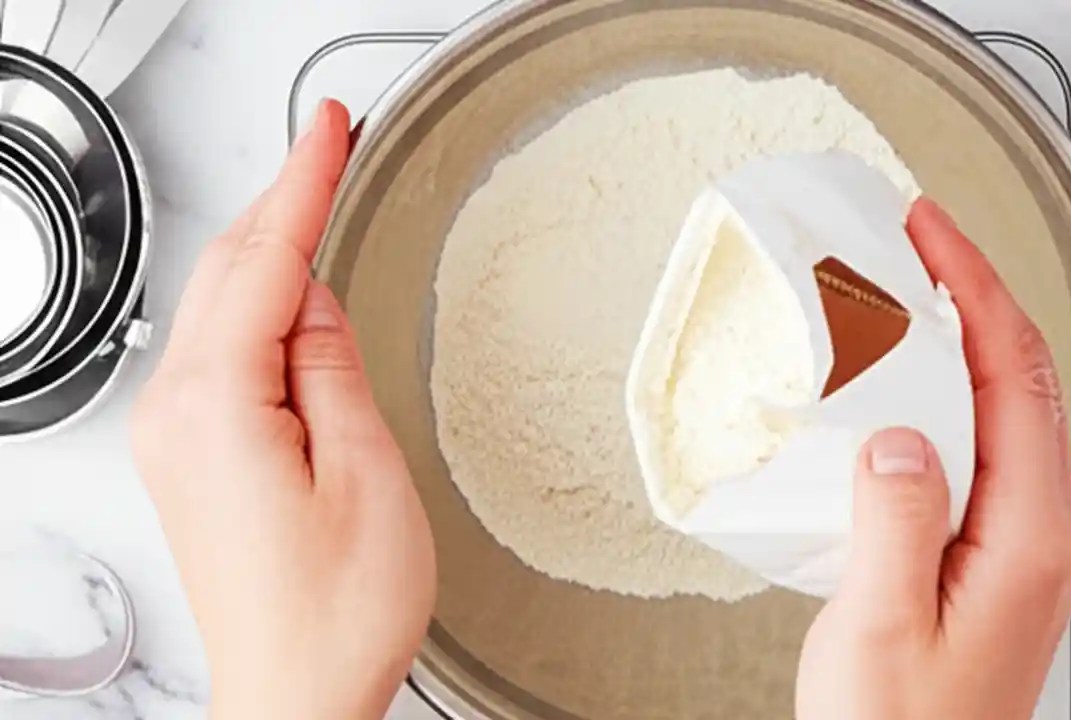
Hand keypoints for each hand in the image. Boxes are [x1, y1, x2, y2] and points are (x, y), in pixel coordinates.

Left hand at [131, 100, 435, 719]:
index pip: (263, 263)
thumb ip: (329, 367)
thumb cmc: (335, 612)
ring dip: (270, 253)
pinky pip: (218, 353)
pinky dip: (256, 307)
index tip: (329, 131)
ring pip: (220, 308)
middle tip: (330, 146)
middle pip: (227, 274)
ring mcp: (173, 437)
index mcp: (218, 409)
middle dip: (281, 204)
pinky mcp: (189, 457)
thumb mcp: (365, 471)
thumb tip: (311, 298)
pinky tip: (288, 294)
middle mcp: (175, 416)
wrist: (294, 696)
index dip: (302, 185)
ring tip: (318, 203)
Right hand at [796, 199, 1070, 719]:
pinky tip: (899, 386)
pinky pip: (976, 443)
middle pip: (1019, 376)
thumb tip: (899, 436)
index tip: (930, 229)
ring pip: (1000, 405)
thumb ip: (895, 521)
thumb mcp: (883, 627)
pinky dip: (941, 392)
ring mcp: (1024, 538)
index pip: (1016, 373)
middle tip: (911, 242)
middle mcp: (1044, 529)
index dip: (975, 286)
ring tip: (901, 295)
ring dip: (956, 338)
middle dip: (969, 294)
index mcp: (1032, 534)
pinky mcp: (993, 549)